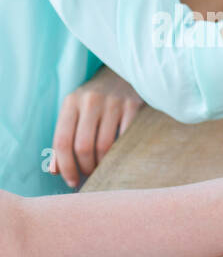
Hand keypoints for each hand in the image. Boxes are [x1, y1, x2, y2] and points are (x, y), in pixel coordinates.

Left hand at [51, 66, 144, 187]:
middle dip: (86, 167)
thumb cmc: (93, 101)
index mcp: (70, 103)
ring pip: (105, 146)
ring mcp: (113, 103)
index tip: (71, 181)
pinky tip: (121, 157)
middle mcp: (90, 101)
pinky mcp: (134, 106)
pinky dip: (123, 153)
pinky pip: (126, 138)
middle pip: (83, 146)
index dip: (65, 166)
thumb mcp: (74, 113)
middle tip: (90, 175)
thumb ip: (64, 139)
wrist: (120, 76)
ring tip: (104, 168)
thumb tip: (54, 170)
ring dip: (104, 164)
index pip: (62, 141)